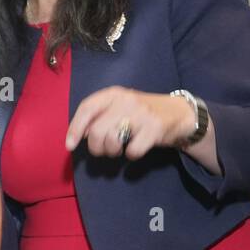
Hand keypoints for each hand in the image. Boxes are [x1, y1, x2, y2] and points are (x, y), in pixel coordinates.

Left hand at [66, 86, 193, 159]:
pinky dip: (131, 155)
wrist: (179, 113)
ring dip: (112, 151)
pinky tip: (136, 148)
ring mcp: (141, 114)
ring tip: (119, 148)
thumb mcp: (118, 107)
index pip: (87, 108)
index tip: (70, 145)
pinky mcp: (155, 128)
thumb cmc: (141, 113)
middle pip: (97, 131)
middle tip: (103, 150)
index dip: (75, 128)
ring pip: (112, 141)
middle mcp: (126, 101)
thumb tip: (80, 133)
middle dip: (96, 147)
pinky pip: (132, 151)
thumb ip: (99, 116)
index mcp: (113, 94)